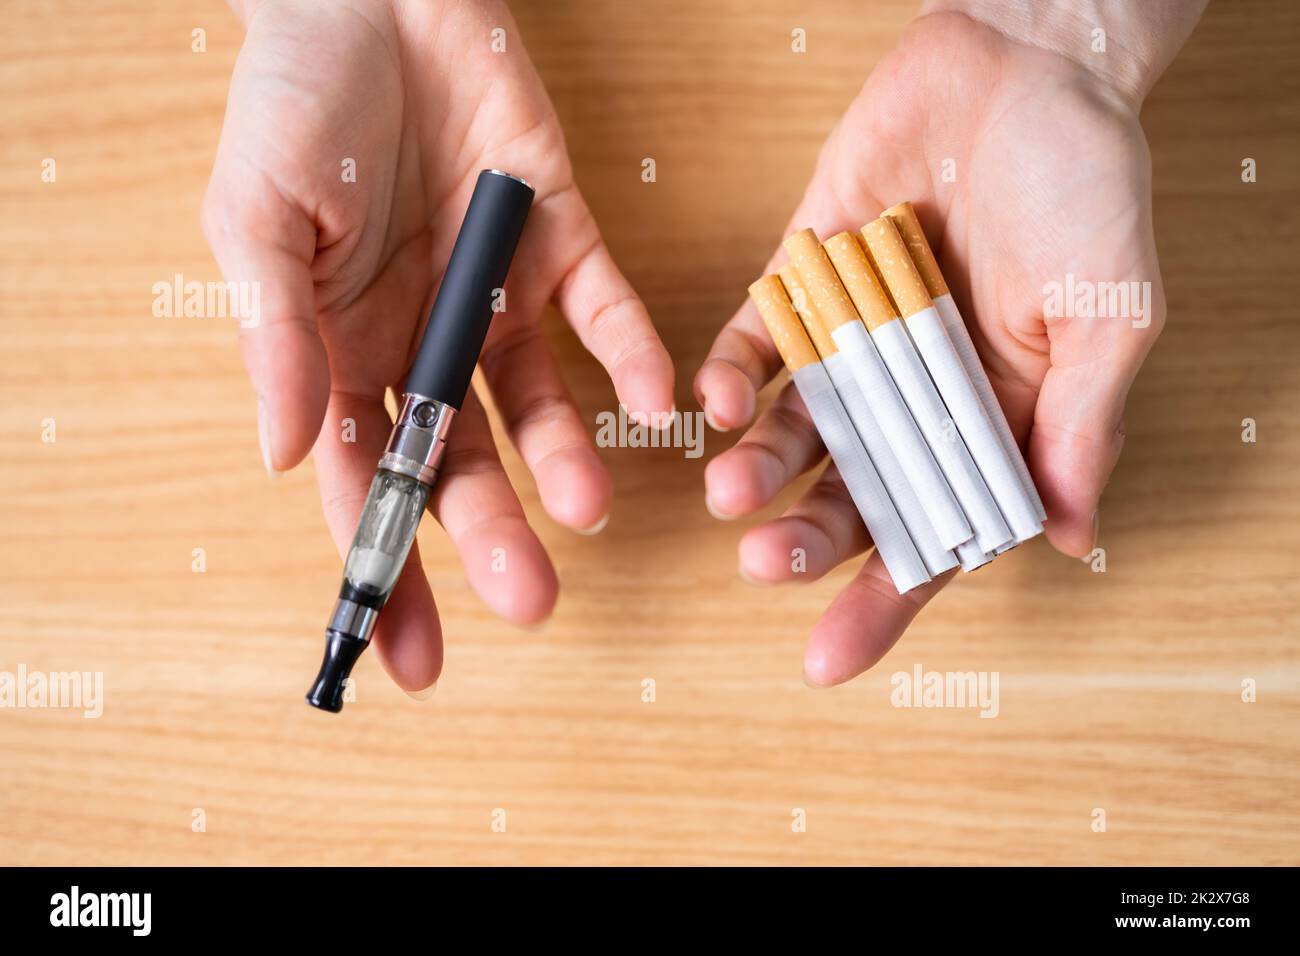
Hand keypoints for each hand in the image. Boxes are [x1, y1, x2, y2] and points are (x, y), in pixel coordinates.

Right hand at [202, 0, 673, 693]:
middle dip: (490, 536)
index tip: (405, 654)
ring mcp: (501, 300)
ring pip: (539, 407)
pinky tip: (655, 406)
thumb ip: (274, 338)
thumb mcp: (256, 222)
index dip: (385, 566)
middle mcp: (429, 345)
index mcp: (343, 354)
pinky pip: (607, 316)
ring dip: (565, 463)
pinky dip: (634, 360)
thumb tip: (278, 457)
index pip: (364, 484)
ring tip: (586, 508)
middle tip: (529, 601)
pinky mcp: (565, 243)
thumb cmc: (297, 107)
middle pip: (462, 465)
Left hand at [694, 4, 1202, 685]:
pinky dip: (730, 379)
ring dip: (757, 469)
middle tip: (764, 561)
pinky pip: (756, 346)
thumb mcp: (1109, 314)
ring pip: (792, 432)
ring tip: (729, 491)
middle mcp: (913, 395)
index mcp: (992, 418)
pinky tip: (716, 406)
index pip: (934, 531)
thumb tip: (1064, 537)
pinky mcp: (803, 284)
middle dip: (808, 538)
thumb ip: (1079, 424)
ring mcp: (853, 343)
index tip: (828, 658)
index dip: (883, 599)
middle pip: (851, 495)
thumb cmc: (1086, 187)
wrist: (1025, 66)